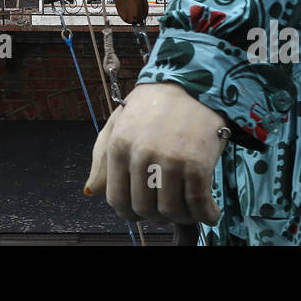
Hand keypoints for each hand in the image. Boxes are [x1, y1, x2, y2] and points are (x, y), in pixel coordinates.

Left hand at [84, 82, 225, 224]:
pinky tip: (209, 211)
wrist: (193, 83)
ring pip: (170, 211)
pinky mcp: (197, 163)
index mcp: (119, 146)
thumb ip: (102, 159)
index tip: (141, 212)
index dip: (129, 212)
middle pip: (144, 209)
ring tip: (187, 207)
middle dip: (155, 215)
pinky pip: (198, 204)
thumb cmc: (153, 105)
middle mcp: (141, 154)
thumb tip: (90, 191)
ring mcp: (170, 160)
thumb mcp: (119, 124)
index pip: (117, 199)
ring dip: (181, 217)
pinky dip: (206, 214)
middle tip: (167, 207)